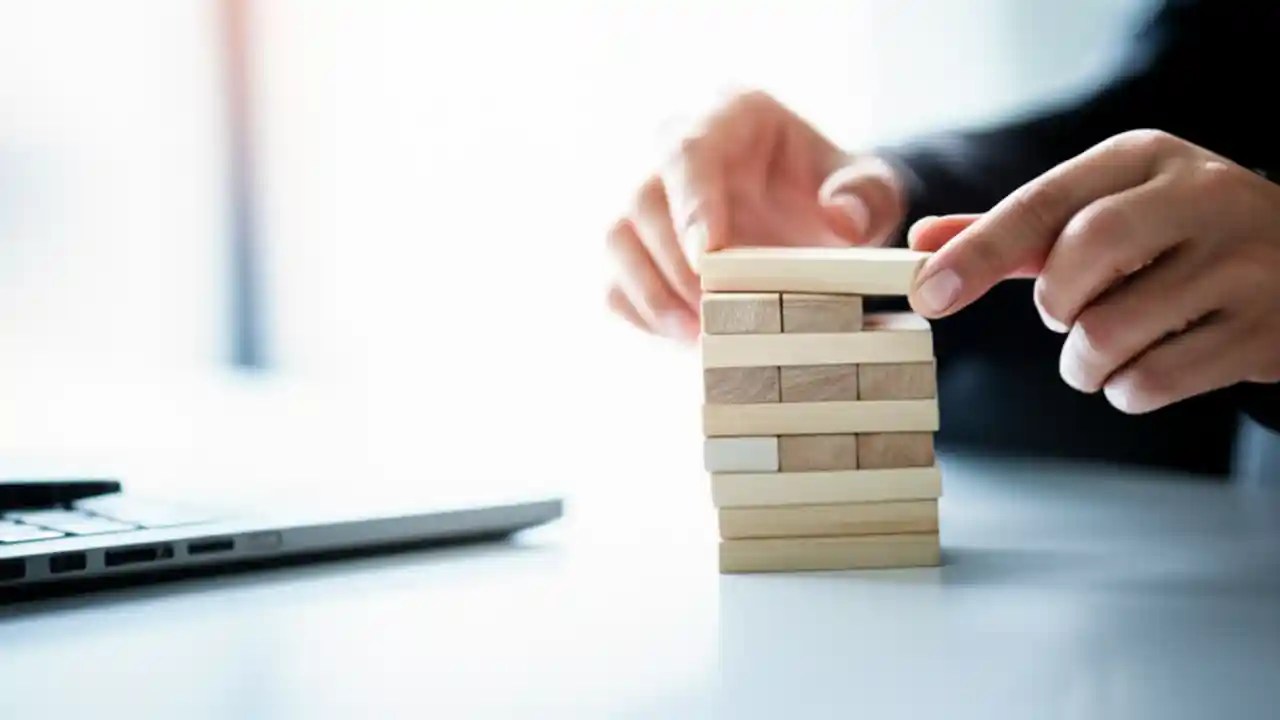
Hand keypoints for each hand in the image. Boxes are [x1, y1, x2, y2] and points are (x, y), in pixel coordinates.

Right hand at [606, 90, 906, 341]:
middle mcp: (677, 152)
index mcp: (730, 117)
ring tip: (696, 335)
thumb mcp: (872, 188)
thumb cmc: (839, 194)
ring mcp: (652, 200)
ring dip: (651, 293)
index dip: (691, 205)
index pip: (689, 151)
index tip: (707, 256)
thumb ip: (866, 197)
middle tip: (710, 313)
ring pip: (618, 239)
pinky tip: (684, 335)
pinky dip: (643, 313)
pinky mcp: (640, 248)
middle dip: (671, 263)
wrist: (820, 218)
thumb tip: (841, 222)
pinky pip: (616, 280)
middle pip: (642, 199)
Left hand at [906, 129, 1279, 413]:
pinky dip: (1126, 389)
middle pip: (1080, 258)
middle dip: (1054, 305)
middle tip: (1067, 315)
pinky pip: (1153, 380)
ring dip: (1084, 361)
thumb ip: (1016, 231)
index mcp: (1145, 158)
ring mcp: (1242, 263)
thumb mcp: (1104, 209)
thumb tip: (924, 245)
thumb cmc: (1175, 236)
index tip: (929, 293)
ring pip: (1111, 331)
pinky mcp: (1262, 331)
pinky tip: (1145, 367)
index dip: (978, 253)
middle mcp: (1200, 197)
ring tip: (1104, 348)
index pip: (1043, 203)